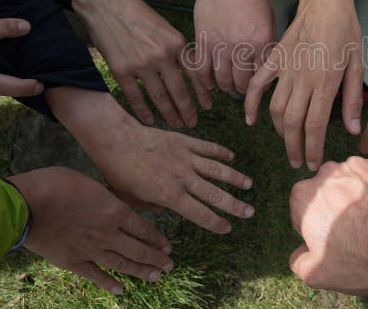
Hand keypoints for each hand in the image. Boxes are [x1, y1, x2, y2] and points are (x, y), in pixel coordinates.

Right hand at [8, 167, 173, 294]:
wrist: (27, 205)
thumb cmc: (56, 184)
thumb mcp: (91, 183)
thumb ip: (107, 198)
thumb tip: (114, 205)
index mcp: (115, 211)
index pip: (144, 229)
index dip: (157, 239)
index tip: (168, 246)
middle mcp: (109, 234)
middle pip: (139, 249)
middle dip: (156, 258)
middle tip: (170, 265)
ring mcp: (91, 250)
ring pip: (123, 264)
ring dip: (141, 272)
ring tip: (156, 277)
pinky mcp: (73, 262)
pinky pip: (96, 275)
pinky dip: (109, 283)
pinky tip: (121, 289)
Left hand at [49, 88, 254, 233]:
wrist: (117, 140)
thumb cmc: (119, 173)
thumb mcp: (132, 200)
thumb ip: (154, 206)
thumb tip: (167, 205)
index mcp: (170, 195)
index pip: (200, 214)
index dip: (216, 223)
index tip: (228, 228)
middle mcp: (183, 178)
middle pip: (215, 195)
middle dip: (235, 205)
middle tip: (250, 212)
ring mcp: (186, 158)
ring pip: (217, 169)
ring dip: (235, 178)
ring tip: (249, 185)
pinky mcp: (184, 141)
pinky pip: (207, 147)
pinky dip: (221, 151)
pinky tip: (231, 156)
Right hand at [72, 0, 197, 128]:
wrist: (106, 4)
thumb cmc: (138, 14)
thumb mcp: (165, 28)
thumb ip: (177, 49)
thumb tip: (189, 72)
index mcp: (176, 43)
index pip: (195, 74)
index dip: (202, 93)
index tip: (208, 106)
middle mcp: (162, 56)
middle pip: (179, 90)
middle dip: (187, 110)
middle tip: (193, 123)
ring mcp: (141, 65)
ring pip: (159, 97)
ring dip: (169, 113)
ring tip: (176, 124)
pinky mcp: (121, 71)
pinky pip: (135, 97)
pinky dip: (143, 111)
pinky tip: (150, 120)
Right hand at [190, 0, 275, 98]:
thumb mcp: (269, 19)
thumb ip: (270, 44)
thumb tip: (268, 67)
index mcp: (262, 41)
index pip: (262, 75)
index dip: (260, 84)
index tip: (258, 85)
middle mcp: (242, 47)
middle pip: (242, 83)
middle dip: (243, 89)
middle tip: (242, 87)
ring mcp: (220, 46)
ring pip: (223, 80)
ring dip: (226, 87)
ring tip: (228, 85)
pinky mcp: (203, 43)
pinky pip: (202, 71)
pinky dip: (205, 81)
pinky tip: (210, 83)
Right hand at [245, 0, 363, 170]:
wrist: (325, 2)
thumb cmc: (347, 32)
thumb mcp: (358, 65)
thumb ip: (353, 99)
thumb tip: (351, 129)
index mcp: (325, 83)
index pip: (314, 126)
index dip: (311, 149)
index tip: (312, 164)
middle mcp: (302, 80)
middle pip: (292, 124)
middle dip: (293, 148)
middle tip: (297, 162)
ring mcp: (285, 70)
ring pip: (275, 109)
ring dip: (279, 131)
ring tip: (287, 143)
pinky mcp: (274, 59)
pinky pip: (257, 84)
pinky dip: (249, 104)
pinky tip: (250, 120)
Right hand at [290, 157, 367, 304]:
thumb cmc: (359, 258)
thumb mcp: (316, 274)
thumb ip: (299, 260)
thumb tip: (300, 253)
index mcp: (304, 196)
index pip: (302, 210)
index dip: (314, 227)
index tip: (330, 241)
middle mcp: (328, 173)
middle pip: (327, 191)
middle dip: (334, 206)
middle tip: (354, 232)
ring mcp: (358, 165)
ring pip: (353, 181)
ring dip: (358, 196)